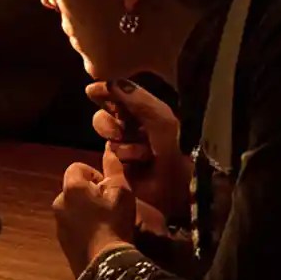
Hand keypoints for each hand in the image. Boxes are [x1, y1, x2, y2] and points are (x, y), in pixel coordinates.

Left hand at [52, 162, 135, 276]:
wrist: (104, 264)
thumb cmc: (114, 223)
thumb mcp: (121, 191)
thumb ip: (114, 168)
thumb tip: (109, 151)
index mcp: (71, 188)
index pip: (77, 167)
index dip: (94, 174)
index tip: (108, 188)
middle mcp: (59, 203)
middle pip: (74, 189)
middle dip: (90, 193)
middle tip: (109, 205)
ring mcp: (58, 224)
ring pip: (72, 208)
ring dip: (86, 210)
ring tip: (106, 223)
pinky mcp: (62, 242)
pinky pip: (72, 226)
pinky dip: (83, 227)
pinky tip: (99, 236)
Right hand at [87, 79, 190, 223]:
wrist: (186, 197)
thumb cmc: (182, 153)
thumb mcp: (163, 121)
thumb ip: (137, 99)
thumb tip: (110, 81)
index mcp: (155, 112)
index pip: (126, 95)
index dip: (109, 91)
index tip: (94, 91)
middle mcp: (141, 128)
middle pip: (110, 112)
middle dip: (110, 119)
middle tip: (120, 130)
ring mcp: (130, 149)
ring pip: (107, 133)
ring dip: (117, 138)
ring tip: (138, 152)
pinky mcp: (120, 171)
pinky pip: (108, 154)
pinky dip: (119, 156)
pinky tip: (134, 164)